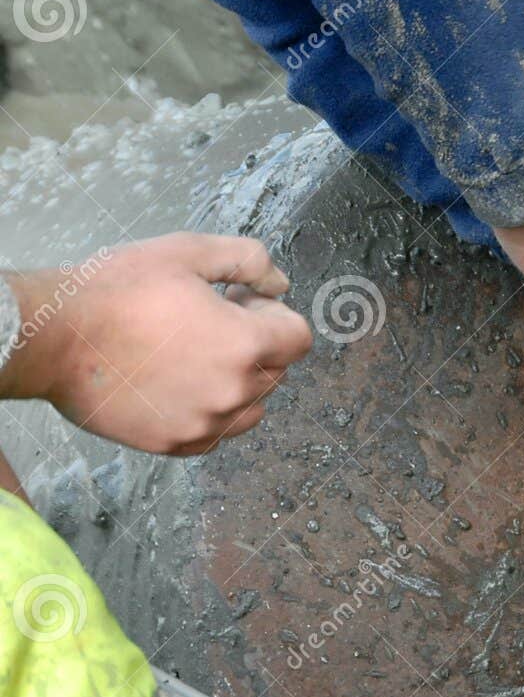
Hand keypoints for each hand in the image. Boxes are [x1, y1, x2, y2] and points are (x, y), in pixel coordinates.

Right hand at [0, 233, 311, 455]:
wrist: (50, 338)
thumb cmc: (114, 291)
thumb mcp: (186, 252)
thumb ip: (247, 261)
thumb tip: (280, 283)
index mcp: (245, 343)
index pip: (299, 338)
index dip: (275, 315)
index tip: (243, 303)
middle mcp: (234, 391)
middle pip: (276, 371)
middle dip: (255, 344)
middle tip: (209, 321)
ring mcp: (205, 423)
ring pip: (251, 407)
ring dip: (236, 382)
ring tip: (192, 354)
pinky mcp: (175, 444)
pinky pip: (215, 433)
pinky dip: (208, 411)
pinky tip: (176, 384)